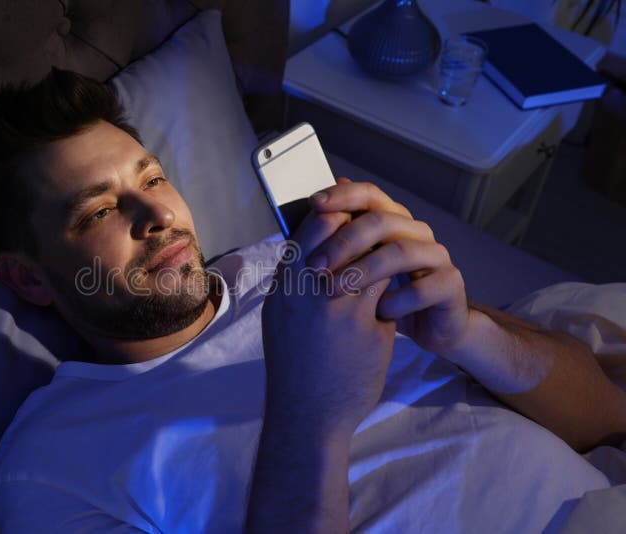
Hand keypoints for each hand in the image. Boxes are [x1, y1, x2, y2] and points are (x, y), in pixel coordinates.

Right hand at [261, 205, 395, 437]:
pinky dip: (393, 292)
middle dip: (365, 227)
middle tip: (376, 227)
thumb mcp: (279, 315)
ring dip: (385, 256)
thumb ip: (294, 280)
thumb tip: (308, 246)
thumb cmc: (291, 363)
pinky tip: (394, 297)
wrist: (306, 414)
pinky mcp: (372, 333)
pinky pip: (389, 297)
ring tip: (388, 259)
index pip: (313, 228)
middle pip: (347, 236)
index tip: (347, 212)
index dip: (334, 213)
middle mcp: (312, 295)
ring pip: (375, 261)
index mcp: (286, 287)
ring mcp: (344, 313)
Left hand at [307, 179, 470, 357]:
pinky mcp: (450, 285)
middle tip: (315, 266)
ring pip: (401, 251)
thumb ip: (338, 240)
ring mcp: (436, 256)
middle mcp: (416, 232)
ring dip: (364, 271)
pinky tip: (378, 313)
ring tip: (336, 290)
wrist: (429, 327)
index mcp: (392, 221)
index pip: (369, 195)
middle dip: (344, 241)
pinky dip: (396, 302)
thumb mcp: (356, 267)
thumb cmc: (386, 294)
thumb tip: (313, 208)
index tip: (314, 204)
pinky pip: (423, 289)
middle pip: (381, 221)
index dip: (343, 195)